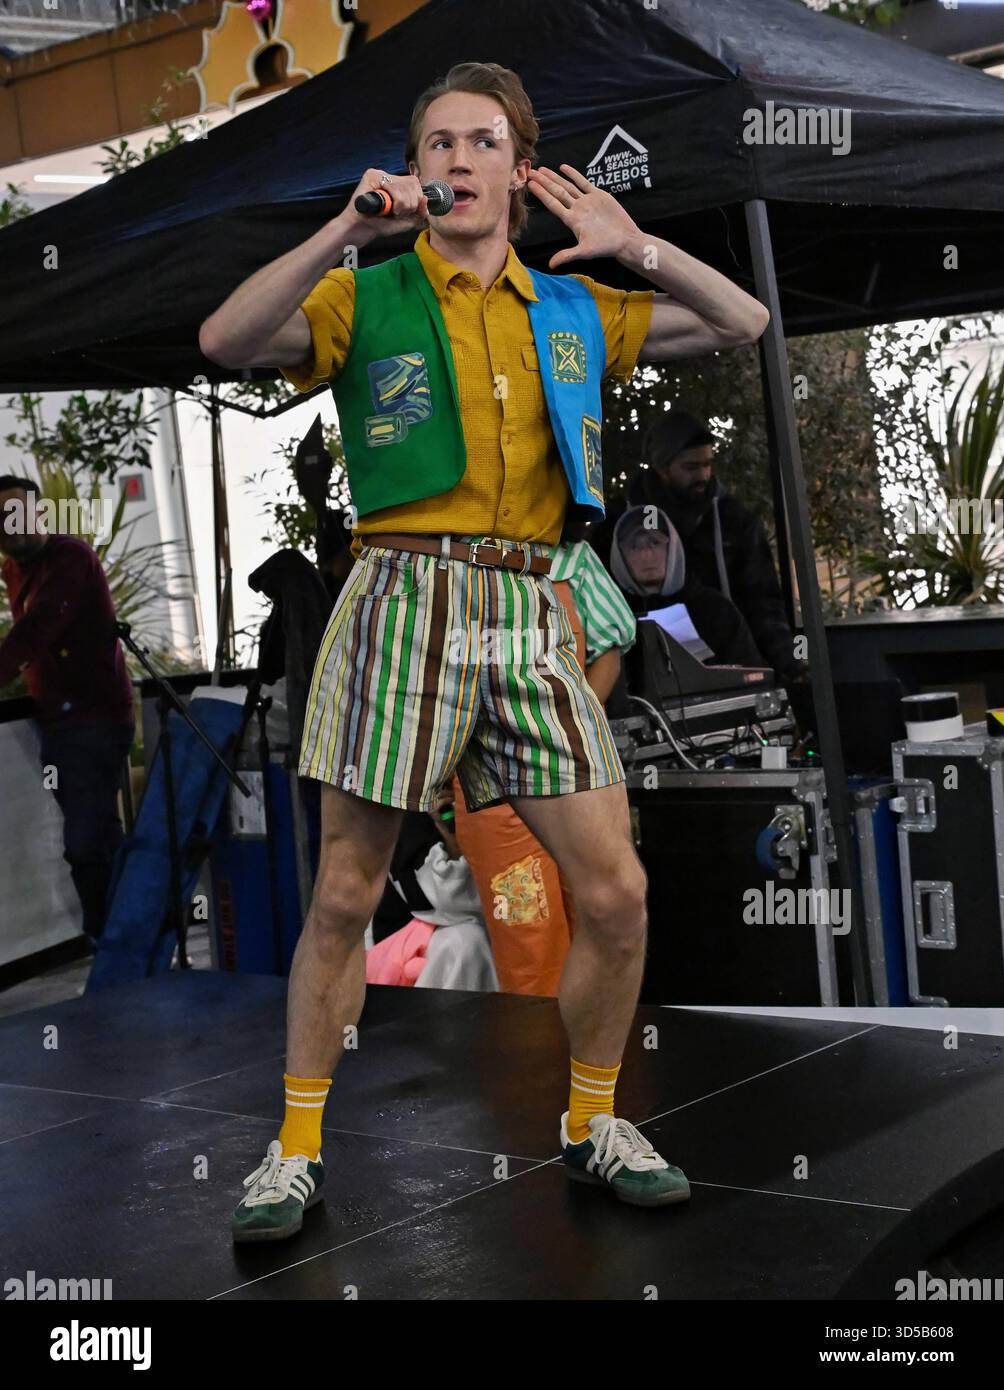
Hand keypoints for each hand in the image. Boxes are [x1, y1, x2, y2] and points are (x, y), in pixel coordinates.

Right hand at [347, 168, 428, 239]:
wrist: (363, 230)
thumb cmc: (381, 225)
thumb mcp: (407, 221)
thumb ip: (420, 212)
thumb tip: (426, 199)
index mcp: (398, 185)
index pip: (416, 184)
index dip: (415, 200)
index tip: (404, 212)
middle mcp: (390, 177)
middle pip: (413, 184)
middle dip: (410, 205)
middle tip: (397, 213)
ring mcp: (380, 174)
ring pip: (405, 187)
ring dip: (402, 206)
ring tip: (391, 211)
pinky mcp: (371, 175)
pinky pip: (393, 187)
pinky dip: (394, 202)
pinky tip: (385, 207)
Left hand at [526, 163, 641, 268]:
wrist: (625, 239)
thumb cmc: (605, 247)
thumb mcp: (585, 251)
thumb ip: (567, 255)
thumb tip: (550, 265)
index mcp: (572, 220)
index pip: (553, 204)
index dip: (541, 194)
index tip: (530, 184)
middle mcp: (576, 209)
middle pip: (556, 192)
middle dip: (544, 182)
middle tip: (531, 172)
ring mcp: (586, 201)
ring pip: (567, 186)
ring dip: (554, 178)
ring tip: (542, 169)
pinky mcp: (598, 196)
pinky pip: (583, 182)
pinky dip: (573, 175)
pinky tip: (563, 168)